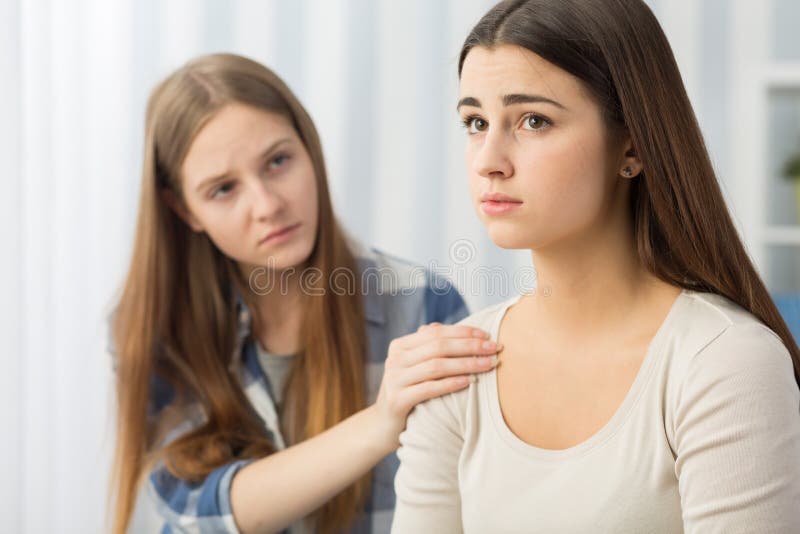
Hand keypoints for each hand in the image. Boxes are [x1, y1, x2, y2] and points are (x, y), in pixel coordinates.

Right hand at [373, 323, 500, 447]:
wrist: (383, 426)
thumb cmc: (408, 393)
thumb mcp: (415, 368)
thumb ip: (427, 348)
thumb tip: (446, 327)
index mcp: (400, 346)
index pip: (436, 333)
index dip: (463, 332)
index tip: (487, 336)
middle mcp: (395, 359)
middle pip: (438, 347)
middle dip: (469, 346)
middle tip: (494, 348)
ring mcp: (394, 379)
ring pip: (436, 366)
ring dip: (466, 364)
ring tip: (488, 365)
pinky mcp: (396, 400)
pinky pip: (428, 388)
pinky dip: (451, 384)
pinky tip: (469, 382)